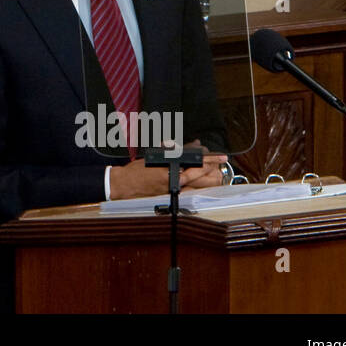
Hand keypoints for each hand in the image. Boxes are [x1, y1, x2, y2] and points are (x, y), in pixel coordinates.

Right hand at [108, 147, 227, 199]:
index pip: (196, 164)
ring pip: (199, 188)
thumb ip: (173, 153)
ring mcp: (174, 193)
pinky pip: (190, 193)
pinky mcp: (171, 198)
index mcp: (170, 170)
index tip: (220, 156)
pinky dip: (197, 186)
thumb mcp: (155, 156)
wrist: (123, 185)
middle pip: (202, 179)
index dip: (210, 160)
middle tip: (221, 164)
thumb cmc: (136, 171)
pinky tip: (201, 183)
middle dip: (213, 170)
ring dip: (208, 180)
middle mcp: (175, 183)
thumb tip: (190, 147)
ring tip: (215, 173)